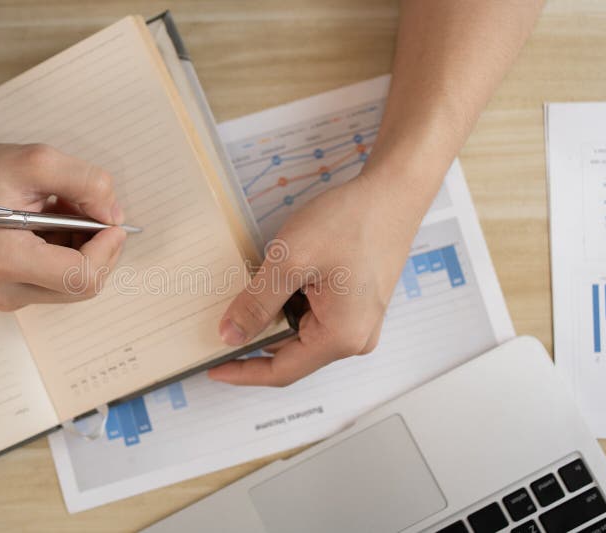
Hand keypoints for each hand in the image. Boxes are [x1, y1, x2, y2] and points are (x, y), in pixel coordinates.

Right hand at [0, 143, 125, 310]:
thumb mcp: (36, 161)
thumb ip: (87, 184)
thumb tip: (115, 216)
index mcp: (3, 259)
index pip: (81, 275)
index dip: (108, 249)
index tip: (112, 221)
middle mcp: (2, 290)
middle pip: (83, 286)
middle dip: (97, 247)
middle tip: (87, 210)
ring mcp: (3, 298)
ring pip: (74, 286)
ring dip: (83, 250)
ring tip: (62, 212)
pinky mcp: (8, 296)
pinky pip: (58, 283)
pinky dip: (67, 254)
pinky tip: (51, 227)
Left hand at [210, 172, 420, 385]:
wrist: (392, 192)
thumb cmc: (351, 221)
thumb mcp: (291, 260)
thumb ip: (257, 304)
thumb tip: (230, 336)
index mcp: (341, 337)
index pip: (281, 372)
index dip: (243, 372)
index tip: (213, 369)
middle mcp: (354, 338)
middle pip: (291, 353)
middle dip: (255, 339)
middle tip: (220, 322)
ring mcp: (358, 322)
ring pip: (301, 333)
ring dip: (272, 317)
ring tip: (249, 290)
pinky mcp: (356, 305)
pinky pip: (314, 316)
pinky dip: (289, 303)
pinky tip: (276, 280)